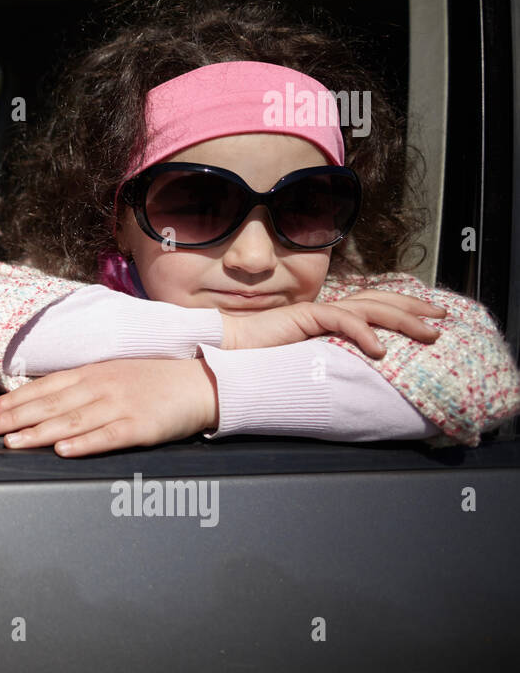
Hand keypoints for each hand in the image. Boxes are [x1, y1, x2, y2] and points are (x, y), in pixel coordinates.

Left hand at [0, 358, 218, 455]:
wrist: (200, 383)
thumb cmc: (151, 381)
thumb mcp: (111, 374)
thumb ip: (79, 385)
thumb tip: (39, 397)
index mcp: (91, 373)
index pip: (44, 387)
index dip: (15, 400)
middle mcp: (101, 387)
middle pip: (51, 404)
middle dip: (17, 417)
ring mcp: (120, 406)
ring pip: (72, 421)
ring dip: (40, 432)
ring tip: (14, 442)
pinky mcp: (140, 426)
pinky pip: (107, 436)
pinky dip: (84, 443)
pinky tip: (63, 449)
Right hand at [220, 290, 445, 357]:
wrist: (230, 348)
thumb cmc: (264, 355)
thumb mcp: (310, 357)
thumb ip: (334, 355)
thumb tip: (363, 371)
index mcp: (331, 316)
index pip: (375, 305)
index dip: (405, 309)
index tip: (431, 318)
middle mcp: (329, 309)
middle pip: (380, 301)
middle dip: (415, 309)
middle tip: (442, 319)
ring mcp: (318, 311)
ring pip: (370, 308)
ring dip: (402, 321)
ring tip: (427, 334)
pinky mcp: (305, 316)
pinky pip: (341, 320)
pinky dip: (364, 332)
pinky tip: (381, 348)